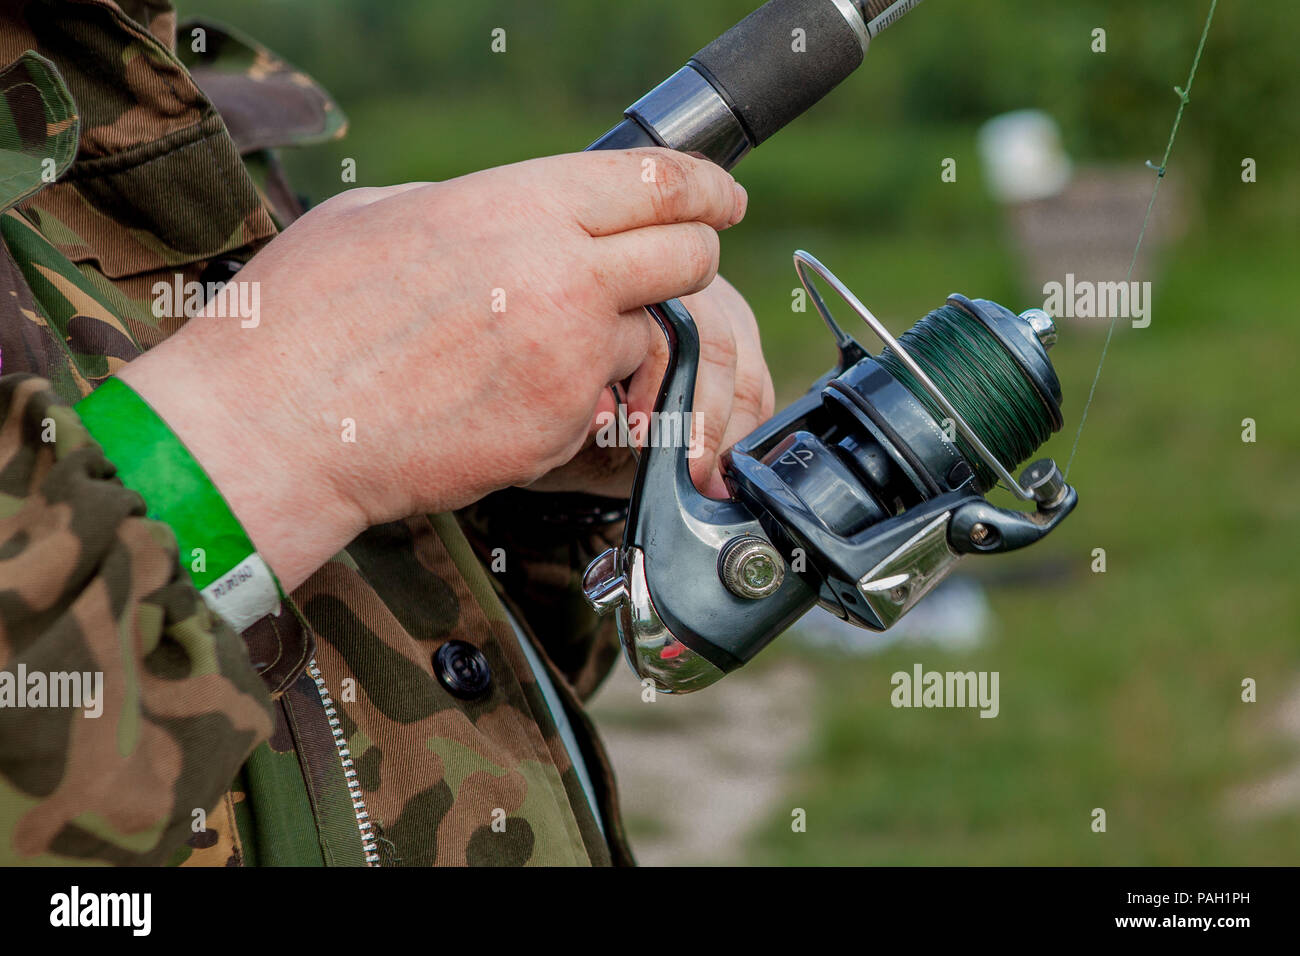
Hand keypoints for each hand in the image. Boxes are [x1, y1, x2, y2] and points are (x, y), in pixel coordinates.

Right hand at [119, 149, 746, 588]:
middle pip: (688, 258)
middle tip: (667, 273)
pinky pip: (603, 406)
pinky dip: (578, 402)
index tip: (723, 199)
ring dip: (619, 343)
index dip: (705, 189)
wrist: (272, 430)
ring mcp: (568, 361)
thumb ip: (477, 210)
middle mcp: (561, 277)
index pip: (656, 183)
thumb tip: (522, 213)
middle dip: (689, 261)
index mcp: (515, 207)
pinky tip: (507, 400)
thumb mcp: (383, 217)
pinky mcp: (559, 431)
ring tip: (537, 353)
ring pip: (650, 339)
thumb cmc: (304, 319)